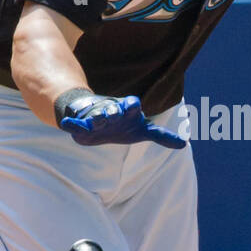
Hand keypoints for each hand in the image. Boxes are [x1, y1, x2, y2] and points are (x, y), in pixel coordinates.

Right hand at [59, 94, 185, 148]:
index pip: (131, 106)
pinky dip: (71, 124)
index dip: (132, 106)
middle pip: (113, 110)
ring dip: (97, 117)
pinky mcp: (81, 125)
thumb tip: (184, 144)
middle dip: (113, 111)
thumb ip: (161, 136)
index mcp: (127, 112)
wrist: (95, 117)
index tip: (133, 106)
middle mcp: (111, 111)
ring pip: (96, 116)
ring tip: (96, 121)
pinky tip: (66, 124)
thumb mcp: (142, 130)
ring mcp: (96, 117)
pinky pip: (75, 124)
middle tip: (113, 114)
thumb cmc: (123, 124)